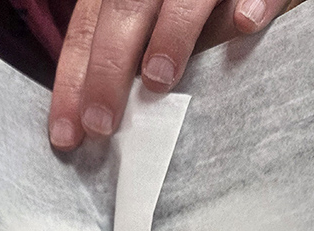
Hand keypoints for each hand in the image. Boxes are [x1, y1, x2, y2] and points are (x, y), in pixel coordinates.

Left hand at [49, 0, 294, 150]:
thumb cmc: (195, 14)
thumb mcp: (149, 30)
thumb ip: (129, 62)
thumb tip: (100, 125)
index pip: (86, 30)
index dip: (73, 82)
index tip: (67, 136)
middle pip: (124, 13)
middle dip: (107, 70)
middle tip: (102, 124)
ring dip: (170, 35)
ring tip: (159, 80)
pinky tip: (246, 23)